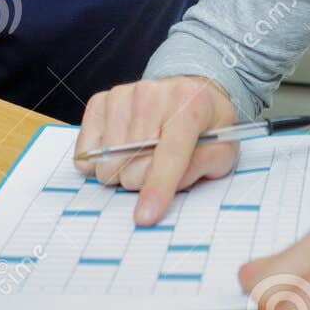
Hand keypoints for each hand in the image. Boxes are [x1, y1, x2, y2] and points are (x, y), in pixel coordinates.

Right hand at [75, 76, 237, 224]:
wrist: (190, 93)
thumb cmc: (206, 127)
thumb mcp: (222, 151)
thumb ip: (201, 167)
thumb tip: (167, 186)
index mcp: (191, 105)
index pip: (170, 154)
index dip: (157, 188)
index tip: (145, 216)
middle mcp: (153, 94)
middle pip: (133, 165)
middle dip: (143, 180)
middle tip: (156, 169)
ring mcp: (123, 95)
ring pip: (108, 162)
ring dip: (123, 171)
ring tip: (141, 157)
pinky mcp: (101, 101)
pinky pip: (87, 151)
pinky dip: (100, 161)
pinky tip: (119, 151)